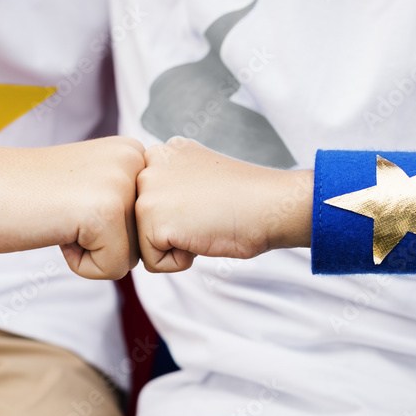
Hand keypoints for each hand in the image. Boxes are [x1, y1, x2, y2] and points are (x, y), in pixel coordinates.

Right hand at [0, 136, 144, 280]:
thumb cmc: (25, 196)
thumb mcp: (90, 185)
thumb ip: (126, 198)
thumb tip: (164, 238)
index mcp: (134, 153)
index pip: (150, 225)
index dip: (109, 232)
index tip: (74, 205)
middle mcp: (136, 161)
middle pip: (145, 242)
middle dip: (103, 243)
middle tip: (63, 213)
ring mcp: (122, 184)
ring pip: (131, 258)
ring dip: (91, 253)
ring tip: (59, 219)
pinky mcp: (106, 212)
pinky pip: (112, 270)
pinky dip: (79, 264)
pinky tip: (54, 229)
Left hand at [135, 137, 312, 273]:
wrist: (272, 204)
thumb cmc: (248, 199)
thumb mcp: (202, 176)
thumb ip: (174, 184)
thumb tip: (160, 210)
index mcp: (162, 153)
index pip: (151, 203)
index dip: (181, 215)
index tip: (209, 203)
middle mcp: (149, 165)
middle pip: (144, 223)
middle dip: (174, 229)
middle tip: (208, 214)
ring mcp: (147, 189)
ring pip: (146, 242)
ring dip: (177, 244)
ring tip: (205, 223)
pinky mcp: (151, 217)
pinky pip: (154, 262)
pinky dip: (181, 261)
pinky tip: (203, 236)